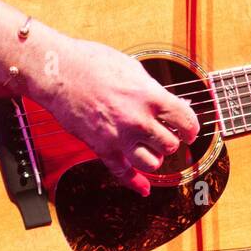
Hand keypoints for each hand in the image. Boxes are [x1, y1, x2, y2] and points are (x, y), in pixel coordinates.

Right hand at [34, 34, 199, 195]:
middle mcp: (137, 120)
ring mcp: (119, 136)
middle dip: (171, 141)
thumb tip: (166, 102)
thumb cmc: (93, 62)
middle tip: (167, 136)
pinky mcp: (101, 147)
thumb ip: (152, 90)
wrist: (58, 70)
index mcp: (150, 97)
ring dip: (155, 157)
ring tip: (152, 149)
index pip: (185, 121)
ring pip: (151, 163)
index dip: (191, 128)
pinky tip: (143, 187)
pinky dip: (135, 183)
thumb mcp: (132, 68)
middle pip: (170, 145)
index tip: (189, 131)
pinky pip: (122, 172)